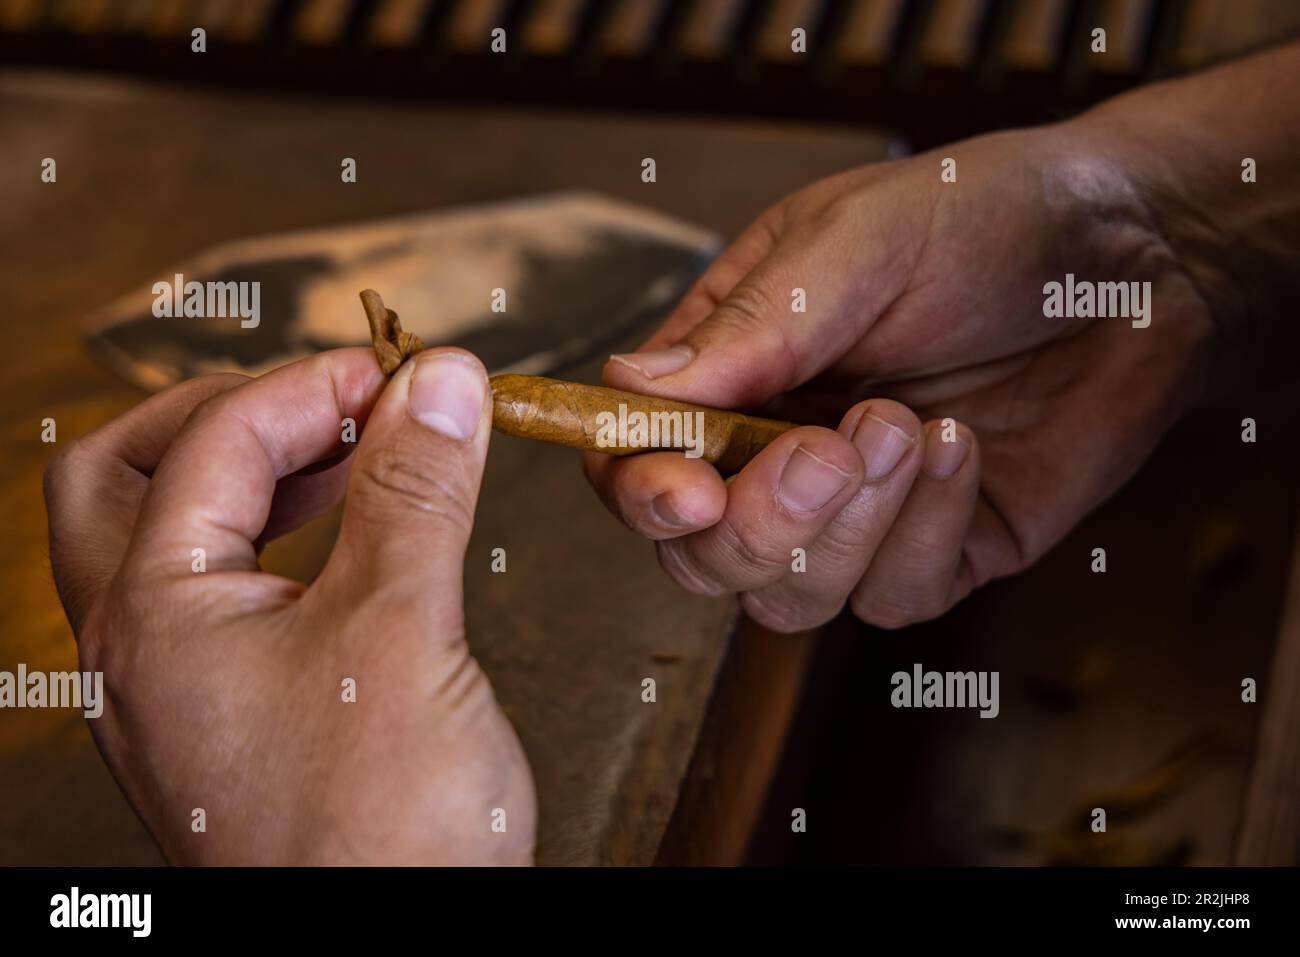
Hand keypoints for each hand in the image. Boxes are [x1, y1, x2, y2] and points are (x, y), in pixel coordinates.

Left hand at [44, 347, 534, 863]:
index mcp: (153, 618)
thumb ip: (415, 490)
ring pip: (171, 538)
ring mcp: (180, 689)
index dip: (315, 386)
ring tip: (353, 451)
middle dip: (230, 414)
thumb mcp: (402, 630)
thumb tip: (439, 384)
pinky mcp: (232, 718)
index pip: (216, 442)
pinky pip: (227, 597)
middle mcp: (142, 651)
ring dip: (255, 475)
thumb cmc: (376, 837)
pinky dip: (283, 540)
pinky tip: (354, 539)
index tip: (402, 372)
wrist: (398, 955)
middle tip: (326, 397)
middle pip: (130, 478)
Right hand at [585, 122, 1216, 630]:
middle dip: (758, 524)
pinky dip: (926, 530)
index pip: (635, 461)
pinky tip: (962, 448)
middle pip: (702, 558)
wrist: (1136, 258)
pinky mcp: (935, 553)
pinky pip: (894, 597)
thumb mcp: (853, 244)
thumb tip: (625, 391)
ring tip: (909, 425)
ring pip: (789, 599)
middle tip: (830, 447)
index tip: (688, 495)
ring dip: (846, 528)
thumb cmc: (982, 219)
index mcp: (727, 372)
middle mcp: (774, 453)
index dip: (642, 494)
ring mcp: (855, 516)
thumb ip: (747, 330)